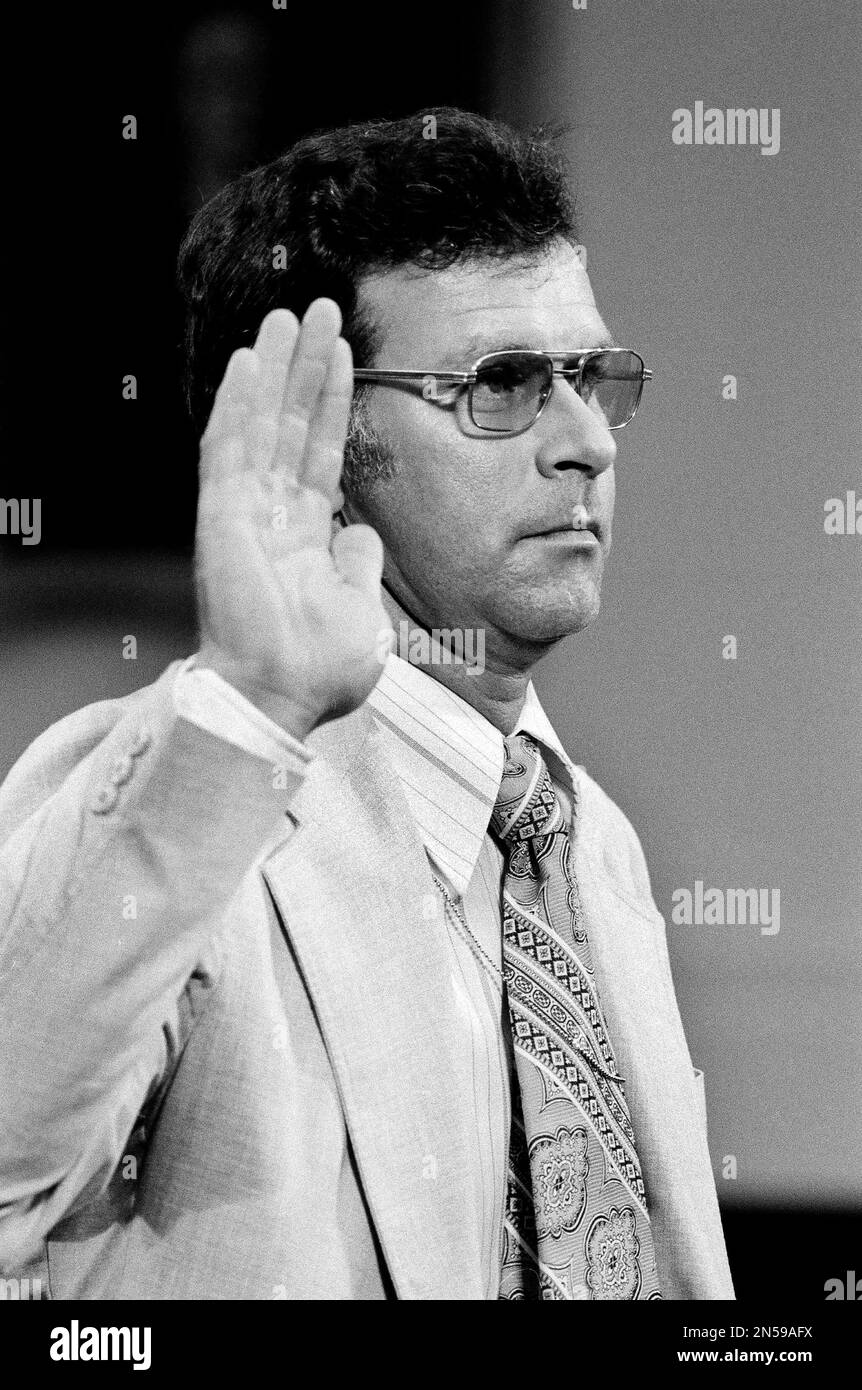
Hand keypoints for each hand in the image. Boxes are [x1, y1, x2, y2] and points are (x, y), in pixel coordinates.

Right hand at [194, 300, 391, 741]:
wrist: (282, 697)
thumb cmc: (319, 670)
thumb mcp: (363, 612)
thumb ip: (359, 566)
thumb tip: (362, 534)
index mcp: (304, 536)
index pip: (320, 453)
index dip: (332, 403)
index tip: (345, 354)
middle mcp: (271, 515)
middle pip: (290, 424)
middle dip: (306, 367)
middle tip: (322, 309)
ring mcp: (244, 512)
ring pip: (260, 424)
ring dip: (275, 369)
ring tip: (291, 314)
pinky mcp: (221, 516)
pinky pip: (228, 448)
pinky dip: (237, 403)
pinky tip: (249, 360)